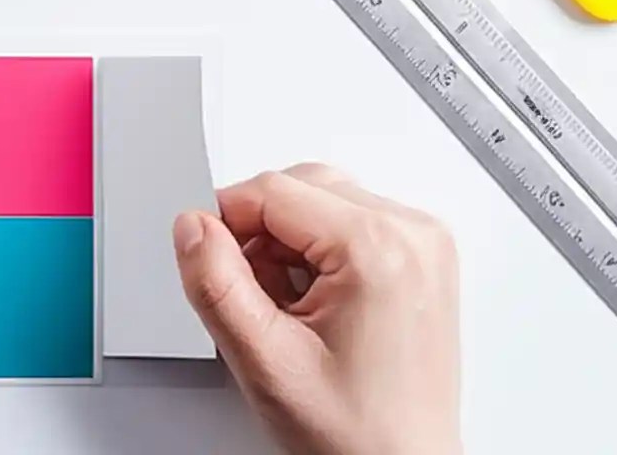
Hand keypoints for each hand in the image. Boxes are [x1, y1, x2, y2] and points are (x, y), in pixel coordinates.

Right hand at [173, 164, 461, 454]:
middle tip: (252, 299)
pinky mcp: (421, 259)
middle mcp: (412, 234)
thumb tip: (192, 227)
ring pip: (322, 200)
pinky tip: (312, 306)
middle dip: (257, 232)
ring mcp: (423, 244)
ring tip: (285, 310)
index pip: (272, 190)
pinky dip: (316, 252)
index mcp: (379, 248)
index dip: (224, 220)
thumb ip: (216, 284)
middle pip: (299, 186)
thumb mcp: (264, 360)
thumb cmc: (356, 434)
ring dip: (285, 242)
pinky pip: (350, 223)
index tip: (208, 261)